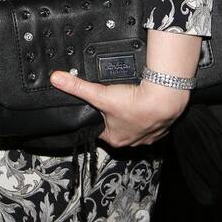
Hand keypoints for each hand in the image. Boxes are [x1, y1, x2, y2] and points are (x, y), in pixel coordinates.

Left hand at [49, 69, 189, 147]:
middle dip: (114, 115)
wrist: (165, 100)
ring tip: (129, 100)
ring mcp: (149, 136)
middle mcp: (132, 141)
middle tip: (114, 99)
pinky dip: (149, 114)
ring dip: (132, 115)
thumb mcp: (100, 93)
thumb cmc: (134, 102)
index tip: (96, 105)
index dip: (96, 117)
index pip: (99, 129)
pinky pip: (152, 122)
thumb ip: (77, 87)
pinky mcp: (162, 128)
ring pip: (135, 125)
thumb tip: (56, 80)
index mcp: (115, 139)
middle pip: (117, 127)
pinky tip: (146, 103)